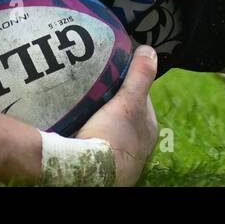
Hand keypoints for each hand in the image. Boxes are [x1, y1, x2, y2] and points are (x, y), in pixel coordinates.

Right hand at [75, 44, 159, 186]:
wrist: (92, 174)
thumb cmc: (114, 139)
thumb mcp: (129, 102)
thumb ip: (140, 76)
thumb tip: (149, 50)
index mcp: (148, 128)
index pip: (139, 96)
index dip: (127, 81)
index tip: (111, 71)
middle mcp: (136, 143)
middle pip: (123, 111)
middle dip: (110, 98)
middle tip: (92, 83)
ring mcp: (119, 153)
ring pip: (108, 125)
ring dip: (97, 113)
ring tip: (80, 99)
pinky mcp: (101, 161)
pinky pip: (94, 137)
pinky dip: (86, 128)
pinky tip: (75, 121)